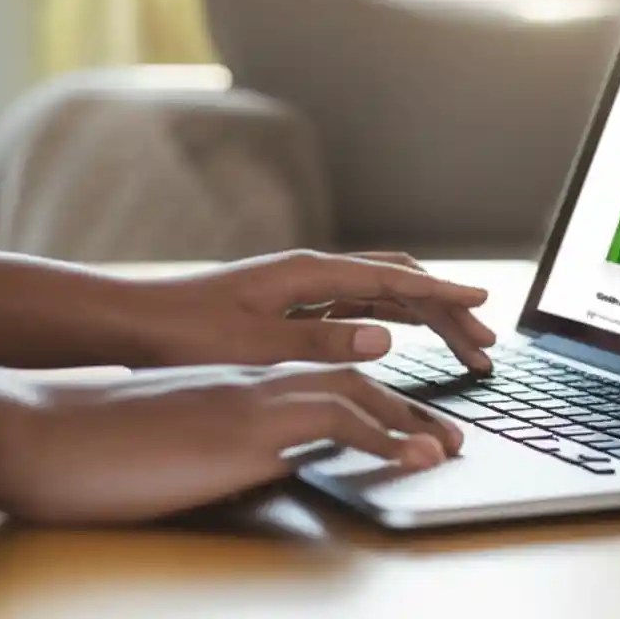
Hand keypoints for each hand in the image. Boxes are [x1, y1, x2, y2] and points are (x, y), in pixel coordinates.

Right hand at [0, 362, 462, 522]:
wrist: (45, 431)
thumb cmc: (103, 445)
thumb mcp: (184, 440)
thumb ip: (232, 444)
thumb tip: (271, 464)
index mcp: (242, 384)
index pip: (324, 381)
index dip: (374, 405)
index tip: (410, 430)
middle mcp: (256, 380)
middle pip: (353, 379)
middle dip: (409, 410)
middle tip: (450, 438)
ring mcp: (254, 397)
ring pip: (355, 391)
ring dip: (410, 420)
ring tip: (451, 447)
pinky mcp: (246, 424)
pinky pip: (335, 421)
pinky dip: (385, 438)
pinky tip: (418, 456)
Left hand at [133, 251, 495, 370]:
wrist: (134, 323)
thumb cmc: (185, 334)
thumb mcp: (253, 346)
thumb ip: (322, 343)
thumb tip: (387, 338)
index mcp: (309, 274)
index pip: (393, 280)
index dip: (443, 294)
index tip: (484, 305)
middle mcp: (313, 273)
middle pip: (399, 285)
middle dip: (447, 312)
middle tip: (485, 346)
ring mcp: (306, 288)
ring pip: (384, 296)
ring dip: (426, 318)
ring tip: (463, 346)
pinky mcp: (295, 306)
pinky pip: (361, 308)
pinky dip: (396, 321)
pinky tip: (410, 337)